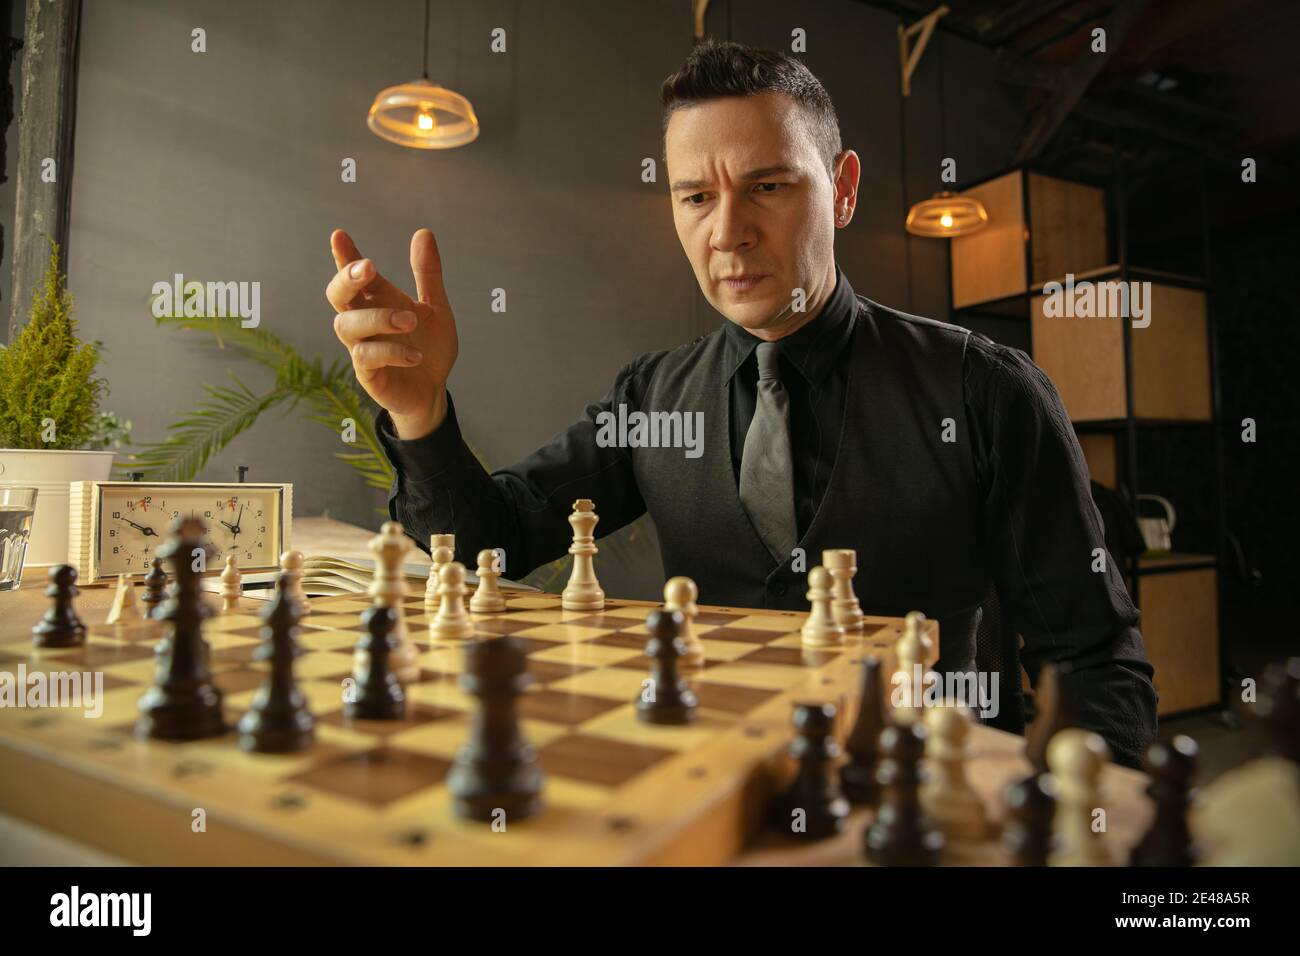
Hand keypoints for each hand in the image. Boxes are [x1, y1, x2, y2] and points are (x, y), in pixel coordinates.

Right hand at [326, 228, 458, 438]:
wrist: (434, 389)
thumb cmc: (428, 346)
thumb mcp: (437, 308)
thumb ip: (428, 274)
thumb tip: (423, 232)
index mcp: (378, 300)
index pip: (355, 275)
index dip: (344, 256)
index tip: (339, 235)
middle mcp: (363, 321)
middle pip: (337, 295)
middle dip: (346, 279)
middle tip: (369, 268)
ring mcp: (361, 347)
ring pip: (347, 326)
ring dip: (379, 318)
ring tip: (412, 321)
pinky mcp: (367, 374)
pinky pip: (366, 357)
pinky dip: (392, 352)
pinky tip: (416, 355)